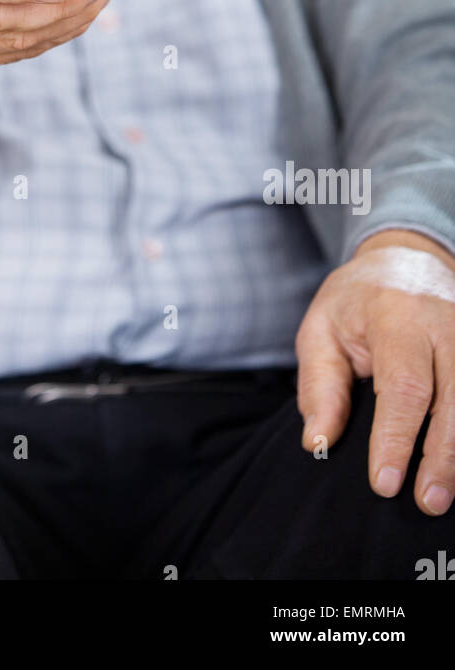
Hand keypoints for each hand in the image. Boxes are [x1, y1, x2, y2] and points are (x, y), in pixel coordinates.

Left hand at [295, 228, 454, 513]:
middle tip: (427, 501)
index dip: (396, 438)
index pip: (403, 385)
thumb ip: (320, 386)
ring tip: (445, 495)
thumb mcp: (320, 329)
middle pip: (453, 398)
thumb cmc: (356, 300)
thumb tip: (318, 441)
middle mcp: (445, 323)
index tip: (385, 483)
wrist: (405, 257)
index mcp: (396, 316)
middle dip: (442, 457)